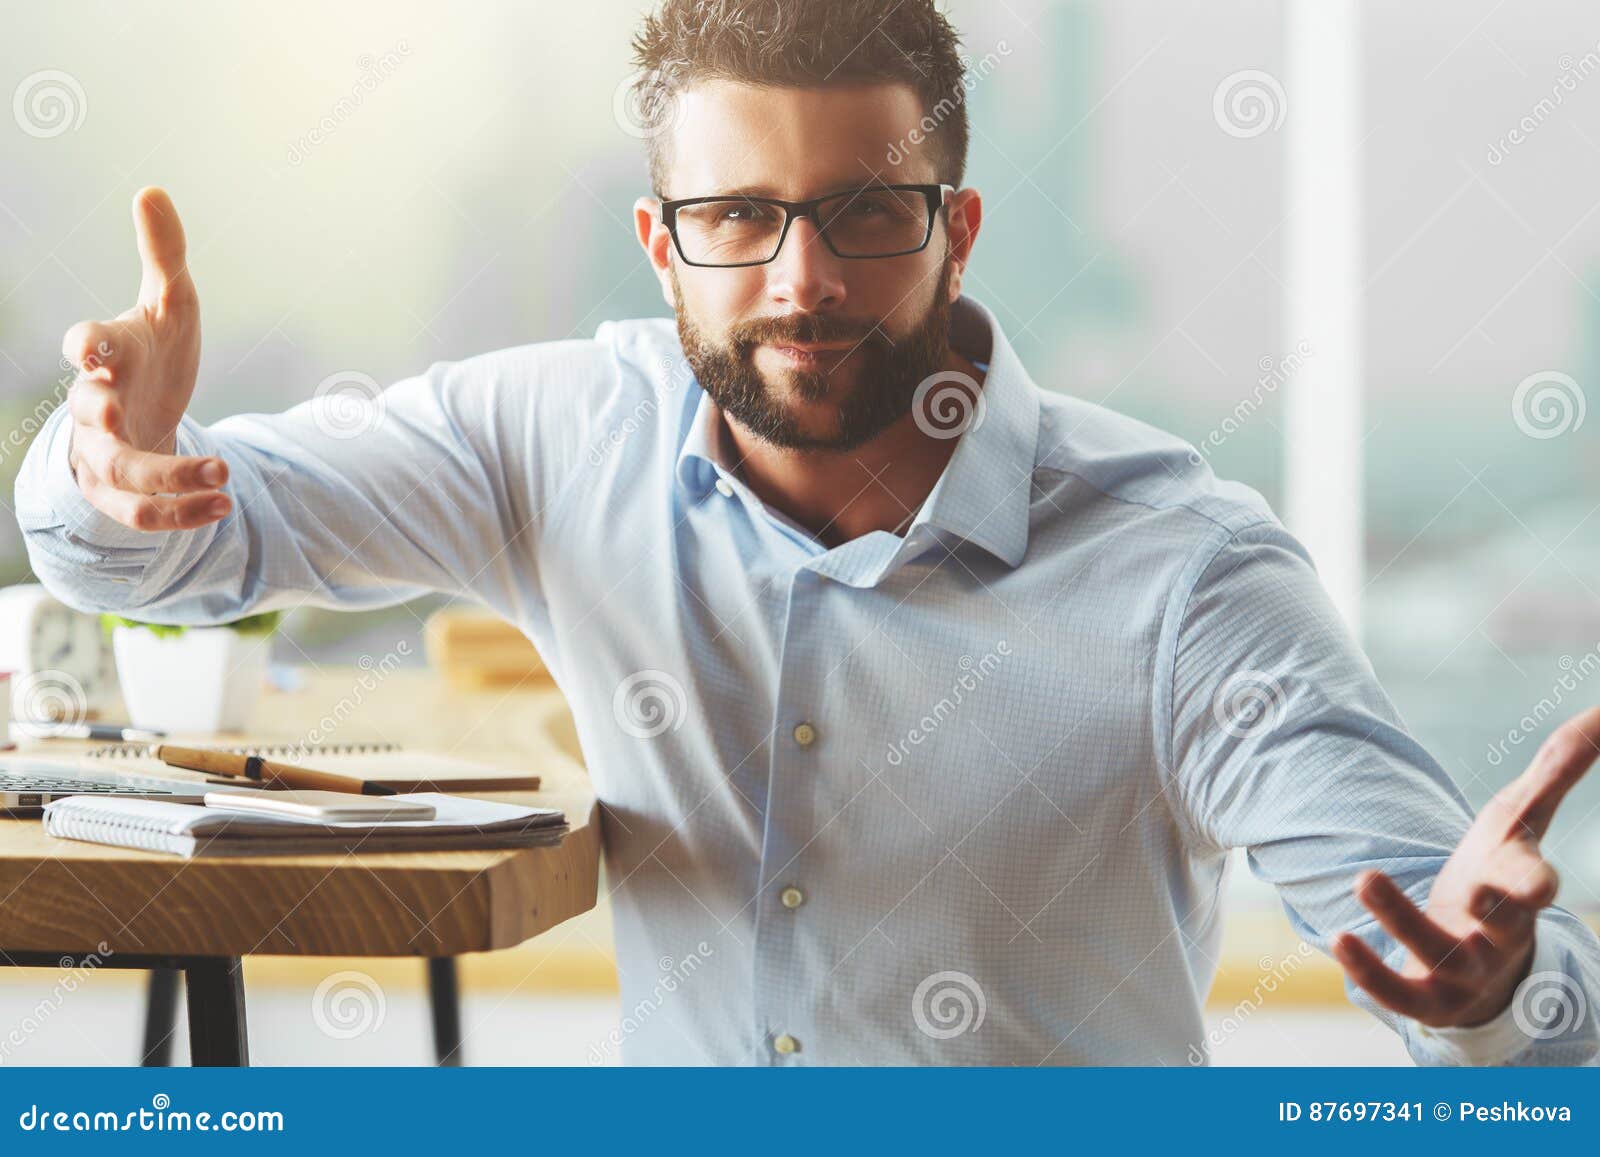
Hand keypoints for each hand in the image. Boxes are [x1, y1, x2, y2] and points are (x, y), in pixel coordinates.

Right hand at [61, 186, 229, 530]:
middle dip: (100, 416)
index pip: (83, 344)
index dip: (85, 344)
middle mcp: (95, 404)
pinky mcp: (122, 493)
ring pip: (120, 471)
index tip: (94, 348)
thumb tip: (151, 190)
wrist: (148, 412)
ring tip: (223, 475)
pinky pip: (141, 513)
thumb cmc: (155, 352)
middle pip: (87, 412)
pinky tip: (224, 505)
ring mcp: (103, 451)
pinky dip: (181, 513)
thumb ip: (163, 255)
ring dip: (168, 477)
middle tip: (118, 416)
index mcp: (108, 353)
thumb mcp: (171, 304)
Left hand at [1331, 706, 1599, 1027]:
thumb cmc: (1500, 877)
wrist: (1483, 966)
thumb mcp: (1520, 820)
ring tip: (1365, 877)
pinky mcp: (1426, 996)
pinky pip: (1401, 993)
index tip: (1539, 881)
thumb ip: (1557, 767)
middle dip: (1497, 910)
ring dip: (1403, 920)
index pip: (1536, 884)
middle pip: (1504, 923)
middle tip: (1478, 888)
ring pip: (1439, 952)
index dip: (1536, 881)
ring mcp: (1463, 969)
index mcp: (1521, 890)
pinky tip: (1340, 941)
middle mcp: (1500, 933)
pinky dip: (1372, 973)